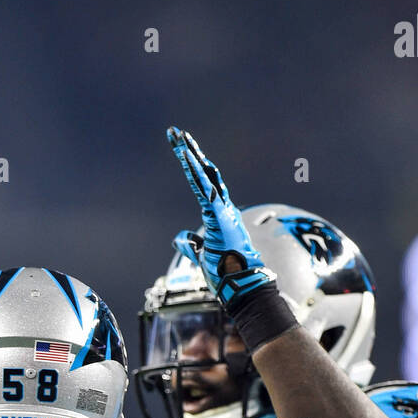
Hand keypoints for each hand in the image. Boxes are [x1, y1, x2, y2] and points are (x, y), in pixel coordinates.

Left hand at [167, 126, 273, 307]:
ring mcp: (222, 210)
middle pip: (204, 173)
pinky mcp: (219, 216)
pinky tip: (185, 156)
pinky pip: (204, 189)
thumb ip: (191, 244)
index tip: (182, 149)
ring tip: (178, 138)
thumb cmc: (226, 274)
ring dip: (190, 156)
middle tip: (175, 133)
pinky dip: (195, 173)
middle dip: (189, 152)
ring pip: (204, 176)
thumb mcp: (202, 255)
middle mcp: (223, 208)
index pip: (204, 184)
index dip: (192, 167)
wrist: (241, 285)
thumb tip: (179, 238)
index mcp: (219, 215)